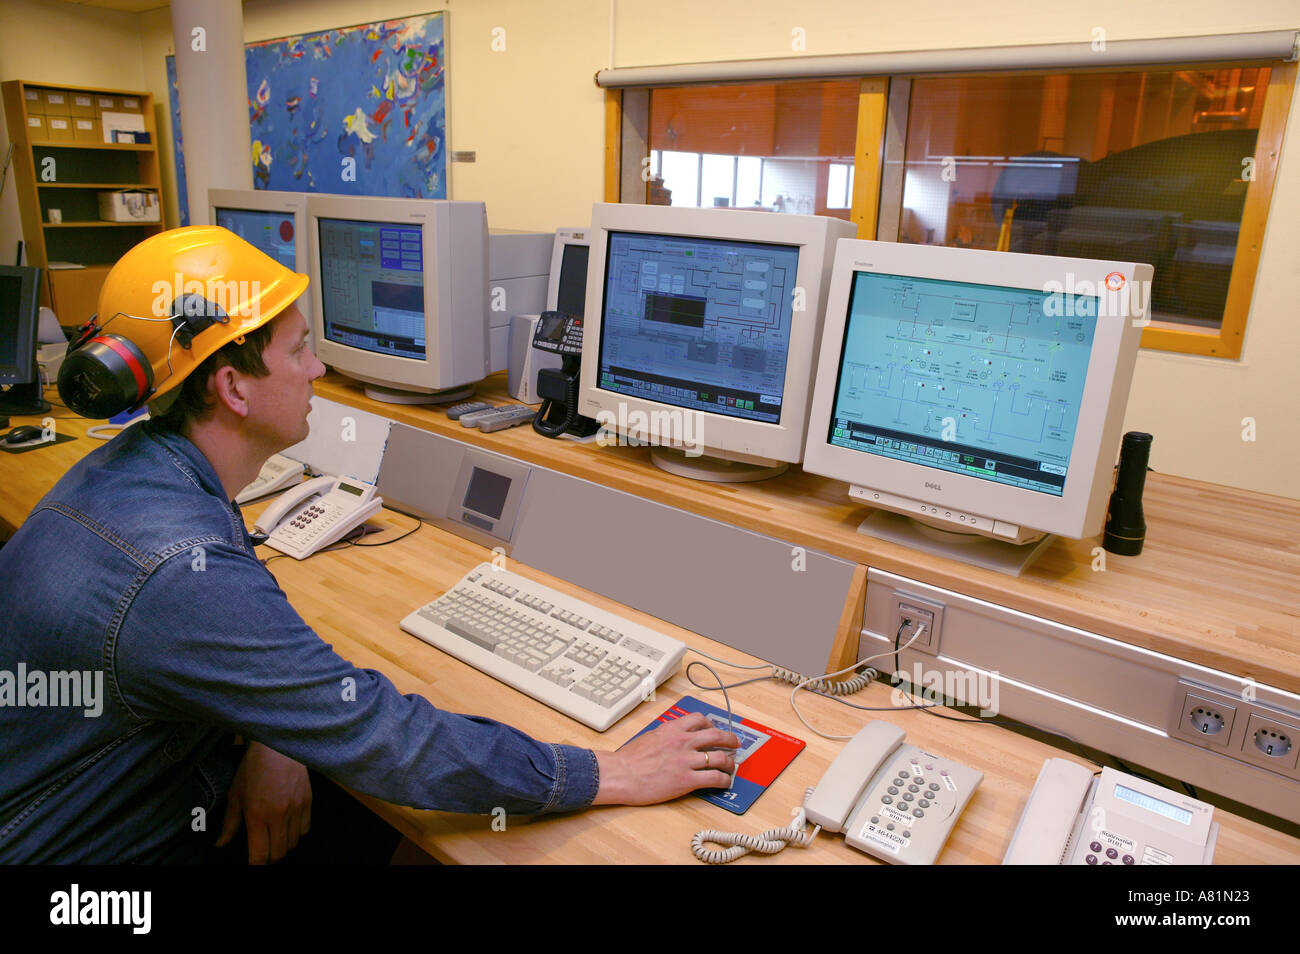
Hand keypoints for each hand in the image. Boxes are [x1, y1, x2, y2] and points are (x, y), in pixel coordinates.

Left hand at [216, 741, 312, 863]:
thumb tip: (220, 844)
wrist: (277, 745)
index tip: (252, 863)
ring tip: (275, 838)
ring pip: (293, 843)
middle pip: (278, 853)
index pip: (259, 855)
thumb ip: (229, 824)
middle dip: (269, 858)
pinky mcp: (308, 801)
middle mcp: (279, 815)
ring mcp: (296, 808)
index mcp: (257, 815)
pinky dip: (297, 833)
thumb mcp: (235, 795)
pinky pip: (305, 828)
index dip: (255, 865)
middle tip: (262, 852)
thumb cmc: (253, 767)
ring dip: (283, 846)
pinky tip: (288, 826)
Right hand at [592, 712, 738, 805]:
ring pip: (719, 757)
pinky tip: (725, 782)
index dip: (711, 724)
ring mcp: (686, 761)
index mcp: (672, 729)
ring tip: (732, 766)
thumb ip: (665, 736)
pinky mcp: (687, 780)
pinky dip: (724, 779)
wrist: (620, 775)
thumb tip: (673, 738)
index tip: (714, 729)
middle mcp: (683, 742)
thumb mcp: (649, 736)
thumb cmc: (628, 759)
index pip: (699, 719)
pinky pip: (714, 778)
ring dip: (730, 762)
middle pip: (716, 735)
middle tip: (735, 743)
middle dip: (730, 739)